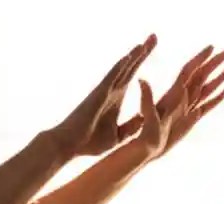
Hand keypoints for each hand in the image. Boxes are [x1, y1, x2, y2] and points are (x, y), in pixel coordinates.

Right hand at [52, 34, 156, 156]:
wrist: (68, 146)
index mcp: (116, 99)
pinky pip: (110, 79)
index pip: (132, 76)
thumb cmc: (88, 142)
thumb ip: (130, 127)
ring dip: (134, 56)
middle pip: (129, 67)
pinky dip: (120, 68)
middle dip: (142, 52)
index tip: (151, 48)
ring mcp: (104, 92)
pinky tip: (130, 57)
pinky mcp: (97, 96)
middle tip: (154, 37)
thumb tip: (144, 119)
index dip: (141, 62)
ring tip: (146, 43)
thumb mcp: (117, 136)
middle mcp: (111, 91)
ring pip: (121, 70)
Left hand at [132, 46, 223, 158]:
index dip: (200, 58)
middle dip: (214, 62)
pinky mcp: (192, 119)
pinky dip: (216, 98)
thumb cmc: (146, 135)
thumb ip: (147, 98)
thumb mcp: (146, 115)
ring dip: (218, 78)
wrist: (149, 149)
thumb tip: (142, 81)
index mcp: (174, 94)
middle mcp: (183, 98)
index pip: (189, 71)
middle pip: (202, 75)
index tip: (211, 47)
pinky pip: (207, 106)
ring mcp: (189, 108)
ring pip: (207, 89)